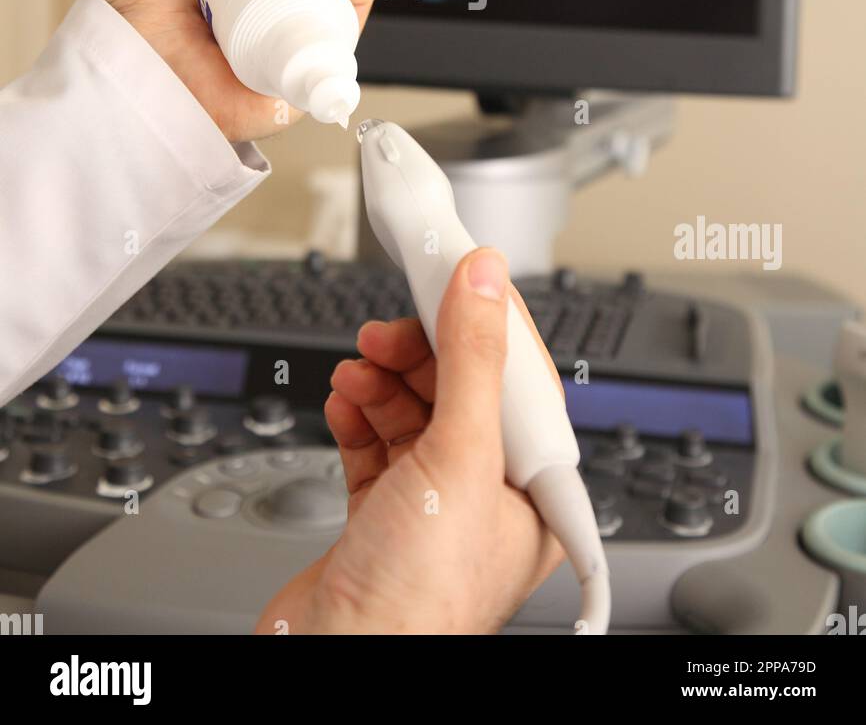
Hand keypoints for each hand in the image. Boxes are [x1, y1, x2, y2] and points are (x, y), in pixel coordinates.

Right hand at [255, 249, 565, 634]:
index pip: (520, 382)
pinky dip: (357, 415)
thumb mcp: (458, 456)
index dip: (485, 326)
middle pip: (459, 391)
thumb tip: (484, 281)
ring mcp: (430, 507)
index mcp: (532, 491)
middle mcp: (487, 498)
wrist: (338, 663)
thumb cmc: (417, 602)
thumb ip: (471, 359)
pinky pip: (374, 443)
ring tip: (359, 369)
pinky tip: (344, 402)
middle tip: (387, 331)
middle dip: (419, 353)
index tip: (455, 276)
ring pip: (412, 413)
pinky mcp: (380, 516)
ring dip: (382, 381)